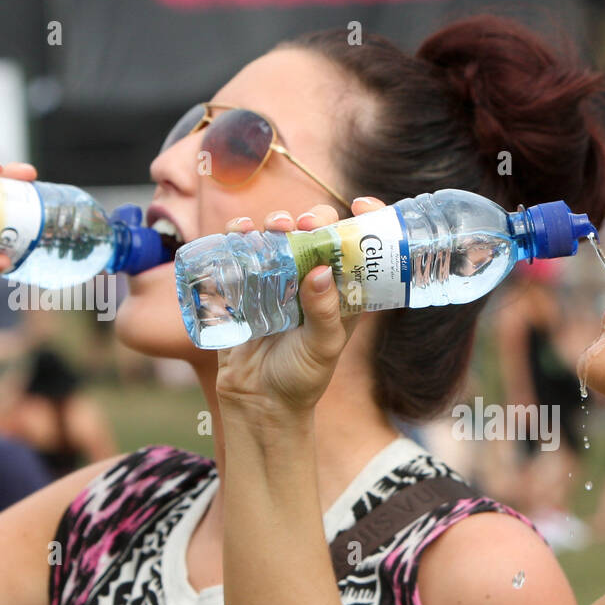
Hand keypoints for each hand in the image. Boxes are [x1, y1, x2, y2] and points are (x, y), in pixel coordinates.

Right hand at [214, 196, 387, 419]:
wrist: (258, 400)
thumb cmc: (301, 378)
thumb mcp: (322, 348)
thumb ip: (324, 313)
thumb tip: (319, 272)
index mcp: (344, 292)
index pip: (360, 248)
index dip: (365, 221)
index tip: (360, 204)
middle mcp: (314, 279)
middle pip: (319, 232)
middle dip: (314, 218)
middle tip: (305, 223)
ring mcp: (281, 279)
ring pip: (282, 235)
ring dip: (277, 220)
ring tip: (274, 227)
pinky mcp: (249, 284)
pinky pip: (245, 249)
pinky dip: (241, 233)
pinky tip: (239, 230)